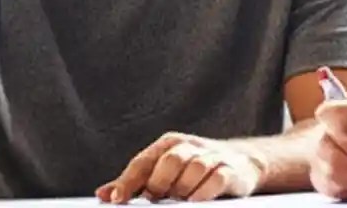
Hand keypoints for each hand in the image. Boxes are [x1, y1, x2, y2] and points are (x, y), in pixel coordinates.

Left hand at [97, 132, 263, 202]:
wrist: (243, 161)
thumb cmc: (193, 169)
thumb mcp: (163, 169)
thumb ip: (135, 182)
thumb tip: (103, 194)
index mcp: (168, 144)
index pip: (143, 161)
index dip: (129, 181)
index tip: (117, 199)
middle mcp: (189, 146)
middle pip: (169, 161)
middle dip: (159, 184)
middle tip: (155, 200)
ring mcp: (212, 156)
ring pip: (194, 167)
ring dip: (183, 188)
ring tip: (178, 201)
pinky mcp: (231, 170)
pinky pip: (217, 178)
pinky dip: (204, 191)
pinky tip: (196, 201)